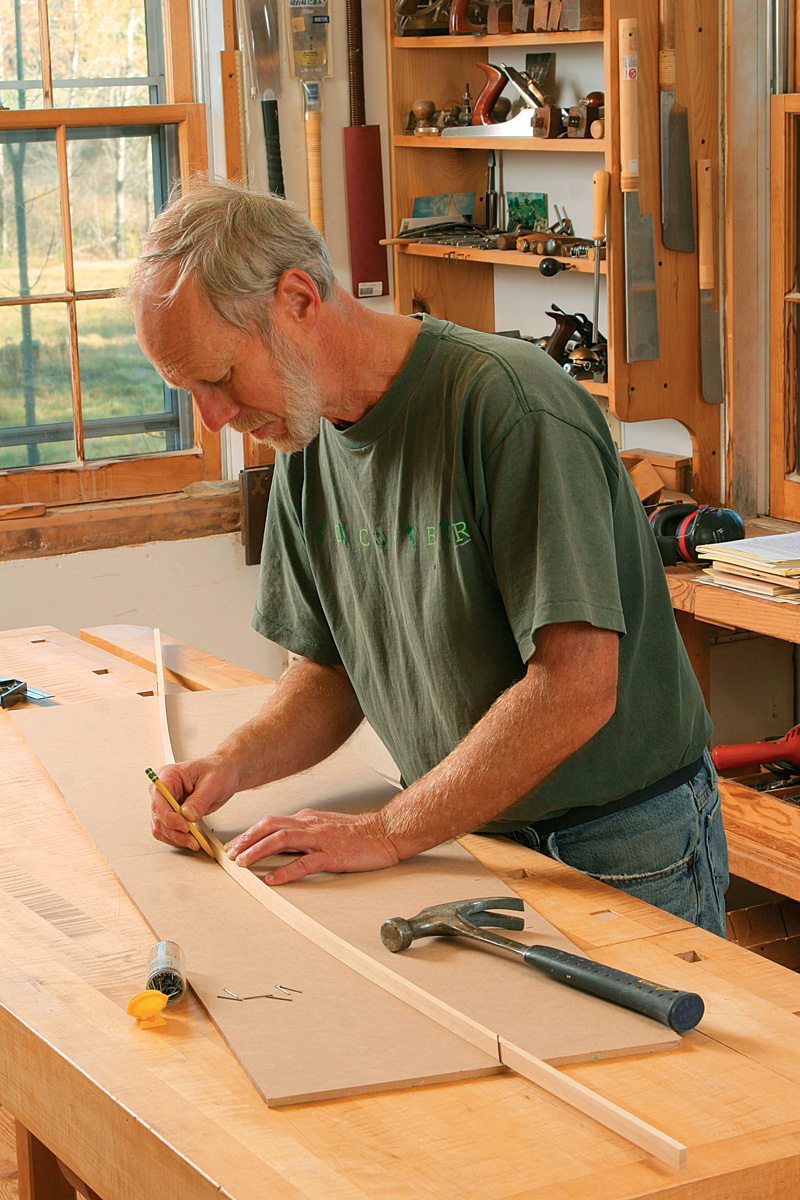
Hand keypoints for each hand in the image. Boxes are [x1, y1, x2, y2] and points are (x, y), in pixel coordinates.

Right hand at [149, 756, 238, 851]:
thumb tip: (187, 815)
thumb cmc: (218, 771)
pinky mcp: (172, 814)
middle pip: (159, 817)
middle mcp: (163, 790)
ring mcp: (166, 803)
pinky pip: (169, 831)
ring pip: (161, 828)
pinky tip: (192, 839)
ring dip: (177, 838)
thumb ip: (199, 800)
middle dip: (175, 832)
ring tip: (195, 842)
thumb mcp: (213, 783)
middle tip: (194, 840)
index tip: (185, 826)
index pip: (159, 800)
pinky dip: (179, 838)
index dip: (169, 817)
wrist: (224, 773)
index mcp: (168, 776)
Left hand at [224, 809, 400, 883]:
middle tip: (230, 854)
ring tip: (243, 864)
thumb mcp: (325, 826)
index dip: (250, 833)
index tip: (235, 845)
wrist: (386, 832)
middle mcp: (310, 825)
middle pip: (270, 827)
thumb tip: (281, 842)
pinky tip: (271, 879)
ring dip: (258, 851)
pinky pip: (304, 863)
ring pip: (281, 841)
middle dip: (247, 840)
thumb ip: (304, 832)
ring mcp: (320, 839)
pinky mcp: (332, 855)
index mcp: (307, 819)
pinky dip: (284, 871)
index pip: (271, 822)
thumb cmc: (358, 833)